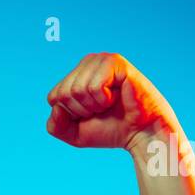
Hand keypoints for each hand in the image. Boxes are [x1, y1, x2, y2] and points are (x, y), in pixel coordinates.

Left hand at [45, 53, 177, 150]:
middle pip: (63, 93)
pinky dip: (104, 99)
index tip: (90, 114)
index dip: (70, 114)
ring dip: (93, 105)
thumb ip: (55, 126)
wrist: (140, 134)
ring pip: (76, 89)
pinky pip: (94, 86)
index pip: (53, 97)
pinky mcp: (115, 62)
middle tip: (102, 109)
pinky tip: (117, 96)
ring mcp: (101, 60)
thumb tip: (56, 106)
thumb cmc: (110, 130)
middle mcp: (87, 63)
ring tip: (110, 103)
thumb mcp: (74, 133)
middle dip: (81, 110)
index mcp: (76, 75)